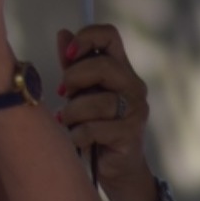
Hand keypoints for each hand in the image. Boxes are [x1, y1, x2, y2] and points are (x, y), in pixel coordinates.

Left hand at [56, 24, 153, 200]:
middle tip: (64, 94)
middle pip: (103, 66)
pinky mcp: (130, 135)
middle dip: (74, 79)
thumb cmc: (94, 123)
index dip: (86, 38)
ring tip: (66, 120)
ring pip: (98, 101)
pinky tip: (76, 138)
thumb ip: (72, 64)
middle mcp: (133, 85)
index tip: (67, 55)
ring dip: (72, 112)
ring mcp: (136, 110)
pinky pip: (95, 129)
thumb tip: (63, 33)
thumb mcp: (79, 91)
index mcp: (120, 68)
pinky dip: (78, 134)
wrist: (114, 167)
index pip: (110, 35)